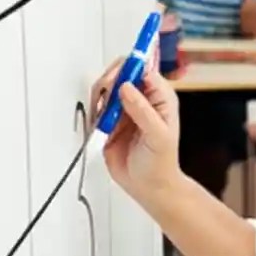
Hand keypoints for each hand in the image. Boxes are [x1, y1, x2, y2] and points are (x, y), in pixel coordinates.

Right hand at [101, 70, 181, 198]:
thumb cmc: (161, 162)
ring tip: (105, 119)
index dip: (128, 69)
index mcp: (159, 97)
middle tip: (105, 101)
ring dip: (100, 99)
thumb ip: (142, 111)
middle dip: (109, 83)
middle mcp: (141, 99)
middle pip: (120, 74)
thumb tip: (126, 87)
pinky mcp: (109, 121)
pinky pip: (96, 108)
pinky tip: (100, 127)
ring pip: (105, 89)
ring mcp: (124, 109)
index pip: (143, 69)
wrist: (148, 186)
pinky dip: (94, 113)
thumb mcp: (158, 135)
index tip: (116, 80)